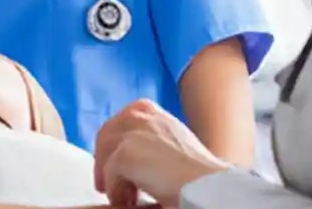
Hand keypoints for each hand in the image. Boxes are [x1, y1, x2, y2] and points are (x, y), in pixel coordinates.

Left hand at [93, 99, 229, 206]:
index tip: (110, 163)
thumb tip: (133, 157)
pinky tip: (129, 202)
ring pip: (105, 158)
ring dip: (111, 180)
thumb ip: (150, 140)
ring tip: (123, 197)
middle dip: (104, 162)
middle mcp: (137, 116)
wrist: (207, 183)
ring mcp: (130, 134)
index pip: (117, 123)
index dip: (111, 146)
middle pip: (105, 137)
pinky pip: (109, 178)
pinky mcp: (124, 155)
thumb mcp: (171, 141)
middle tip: (106, 185)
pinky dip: (116, 192)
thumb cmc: (198, 170)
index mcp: (149, 110)